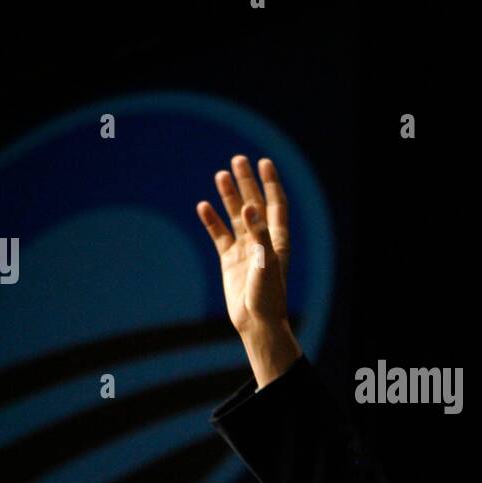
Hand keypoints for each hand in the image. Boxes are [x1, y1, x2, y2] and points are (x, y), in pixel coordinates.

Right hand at [196, 154, 291, 335]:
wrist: (257, 322)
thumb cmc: (268, 295)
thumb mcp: (266, 263)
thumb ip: (259, 234)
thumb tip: (249, 207)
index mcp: (278, 238)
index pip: (276, 204)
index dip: (271, 183)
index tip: (263, 162)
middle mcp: (262, 240)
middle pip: (254, 204)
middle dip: (247, 182)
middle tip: (238, 160)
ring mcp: (245, 249)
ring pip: (236, 217)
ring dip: (229, 197)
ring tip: (221, 175)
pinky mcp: (230, 261)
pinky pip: (220, 235)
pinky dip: (212, 221)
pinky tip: (203, 206)